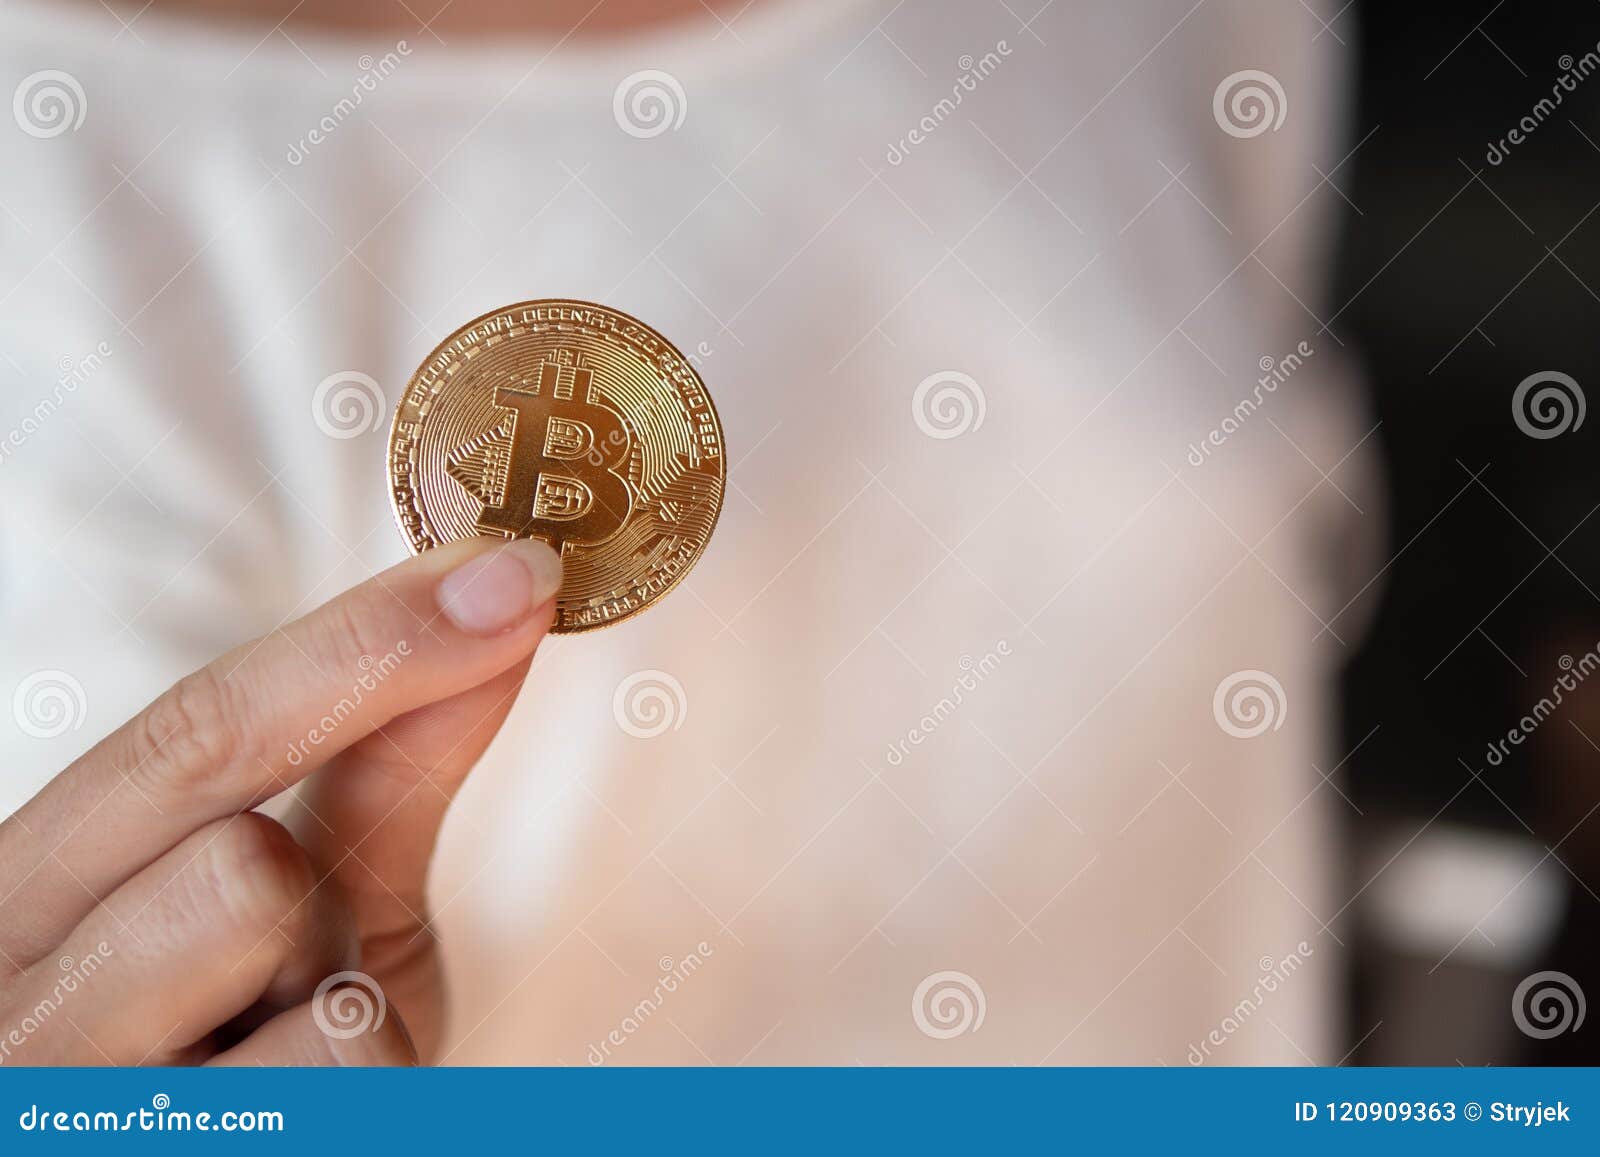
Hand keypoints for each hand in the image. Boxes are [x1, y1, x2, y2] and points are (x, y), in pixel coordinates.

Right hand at [0, 537, 561, 1064]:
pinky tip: (295, 1110)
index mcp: (27, 894)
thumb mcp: (311, 898)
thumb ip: (383, 762)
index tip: (513, 573)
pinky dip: (374, 1090)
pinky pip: (355, 1082)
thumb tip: (500, 600)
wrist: (224, 1154)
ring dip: (347, 1009)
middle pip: (238, 865)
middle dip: (313, 900)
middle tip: (288, 952)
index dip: (367, 647)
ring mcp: (80, 1111)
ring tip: (278, 1050)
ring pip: (318, 998)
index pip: (187, 737)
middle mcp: (14, 1005)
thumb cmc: (255, 1034)